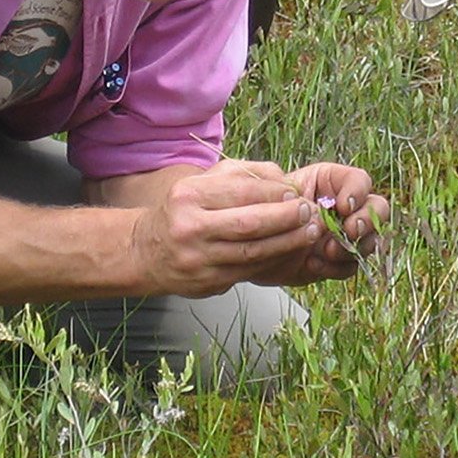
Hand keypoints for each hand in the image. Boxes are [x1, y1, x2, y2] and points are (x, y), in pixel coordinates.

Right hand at [129, 159, 326, 296]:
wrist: (148, 252)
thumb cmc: (183, 211)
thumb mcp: (204, 181)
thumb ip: (243, 174)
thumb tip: (283, 179)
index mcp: (189, 195)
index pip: (242, 191)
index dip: (275, 193)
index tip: (297, 193)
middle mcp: (190, 228)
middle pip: (250, 224)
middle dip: (287, 218)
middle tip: (310, 213)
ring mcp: (198, 259)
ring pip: (254, 252)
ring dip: (288, 242)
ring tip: (309, 232)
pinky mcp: (208, 283)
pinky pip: (250, 270)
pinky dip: (275, 260)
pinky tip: (291, 250)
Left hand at [272, 162, 390, 282]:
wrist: (250, 243)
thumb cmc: (263, 210)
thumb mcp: (278, 194)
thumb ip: (302, 199)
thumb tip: (321, 214)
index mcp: (333, 182)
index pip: (361, 181)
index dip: (357, 193)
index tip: (343, 206)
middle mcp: (346, 208)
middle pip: (379, 209)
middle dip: (367, 221)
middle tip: (349, 231)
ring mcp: (345, 235)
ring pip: (370, 241)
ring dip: (351, 248)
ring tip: (325, 251)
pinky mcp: (339, 261)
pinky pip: (351, 267)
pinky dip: (335, 268)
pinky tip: (313, 264)